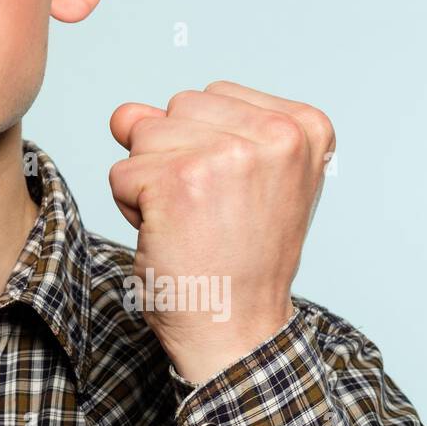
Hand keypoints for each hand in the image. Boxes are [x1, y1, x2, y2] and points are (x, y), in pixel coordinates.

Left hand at [108, 80, 334, 382]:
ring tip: (190, 223)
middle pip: (176, 108)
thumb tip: (125, 114)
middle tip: (208, 212)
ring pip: (143, 134)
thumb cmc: (239, 258)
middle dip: (173, 157)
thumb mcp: (239, 174)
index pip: (211, 97)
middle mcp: (276, 135)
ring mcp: (227, 155)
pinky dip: (131, 206)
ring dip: (150, 181)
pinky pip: (122, 172)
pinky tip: (170, 235)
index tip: (235, 194)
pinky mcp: (179, 180)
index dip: (204, 144)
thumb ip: (190, 126)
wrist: (236, 328)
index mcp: (305, 127)